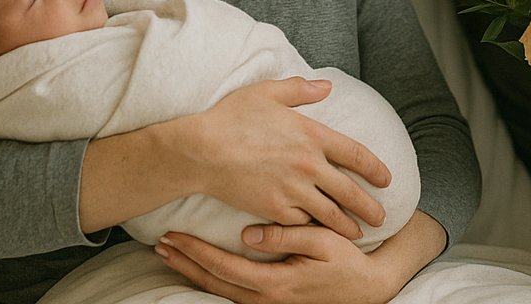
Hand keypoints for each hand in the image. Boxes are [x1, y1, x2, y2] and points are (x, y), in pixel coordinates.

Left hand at [156, 224, 396, 303]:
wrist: (369, 290)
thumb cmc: (347, 262)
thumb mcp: (322, 241)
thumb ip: (284, 236)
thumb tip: (247, 234)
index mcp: (276, 283)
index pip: (225, 266)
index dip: (197, 252)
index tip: (174, 236)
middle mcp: (266, 299)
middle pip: (214, 283)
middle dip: (185, 263)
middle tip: (161, 244)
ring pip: (220, 291)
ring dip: (194, 272)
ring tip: (173, 254)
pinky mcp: (272, 303)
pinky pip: (232, 293)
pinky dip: (212, 279)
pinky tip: (202, 267)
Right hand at [191, 78, 390, 241]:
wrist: (202, 150)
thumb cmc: (232, 117)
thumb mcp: (268, 92)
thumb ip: (301, 89)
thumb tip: (328, 86)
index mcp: (312, 134)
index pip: (356, 154)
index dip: (375, 169)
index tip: (386, 180)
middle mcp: (309, 165)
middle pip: (350, 192)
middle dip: (369, 208)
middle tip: (381, 218)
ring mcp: (293, 190)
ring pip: (329, 214)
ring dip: (346, 226)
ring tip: (357, 233)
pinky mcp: (275, 210)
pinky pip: (302, 224)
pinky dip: (313, 230)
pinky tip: (320, 235)